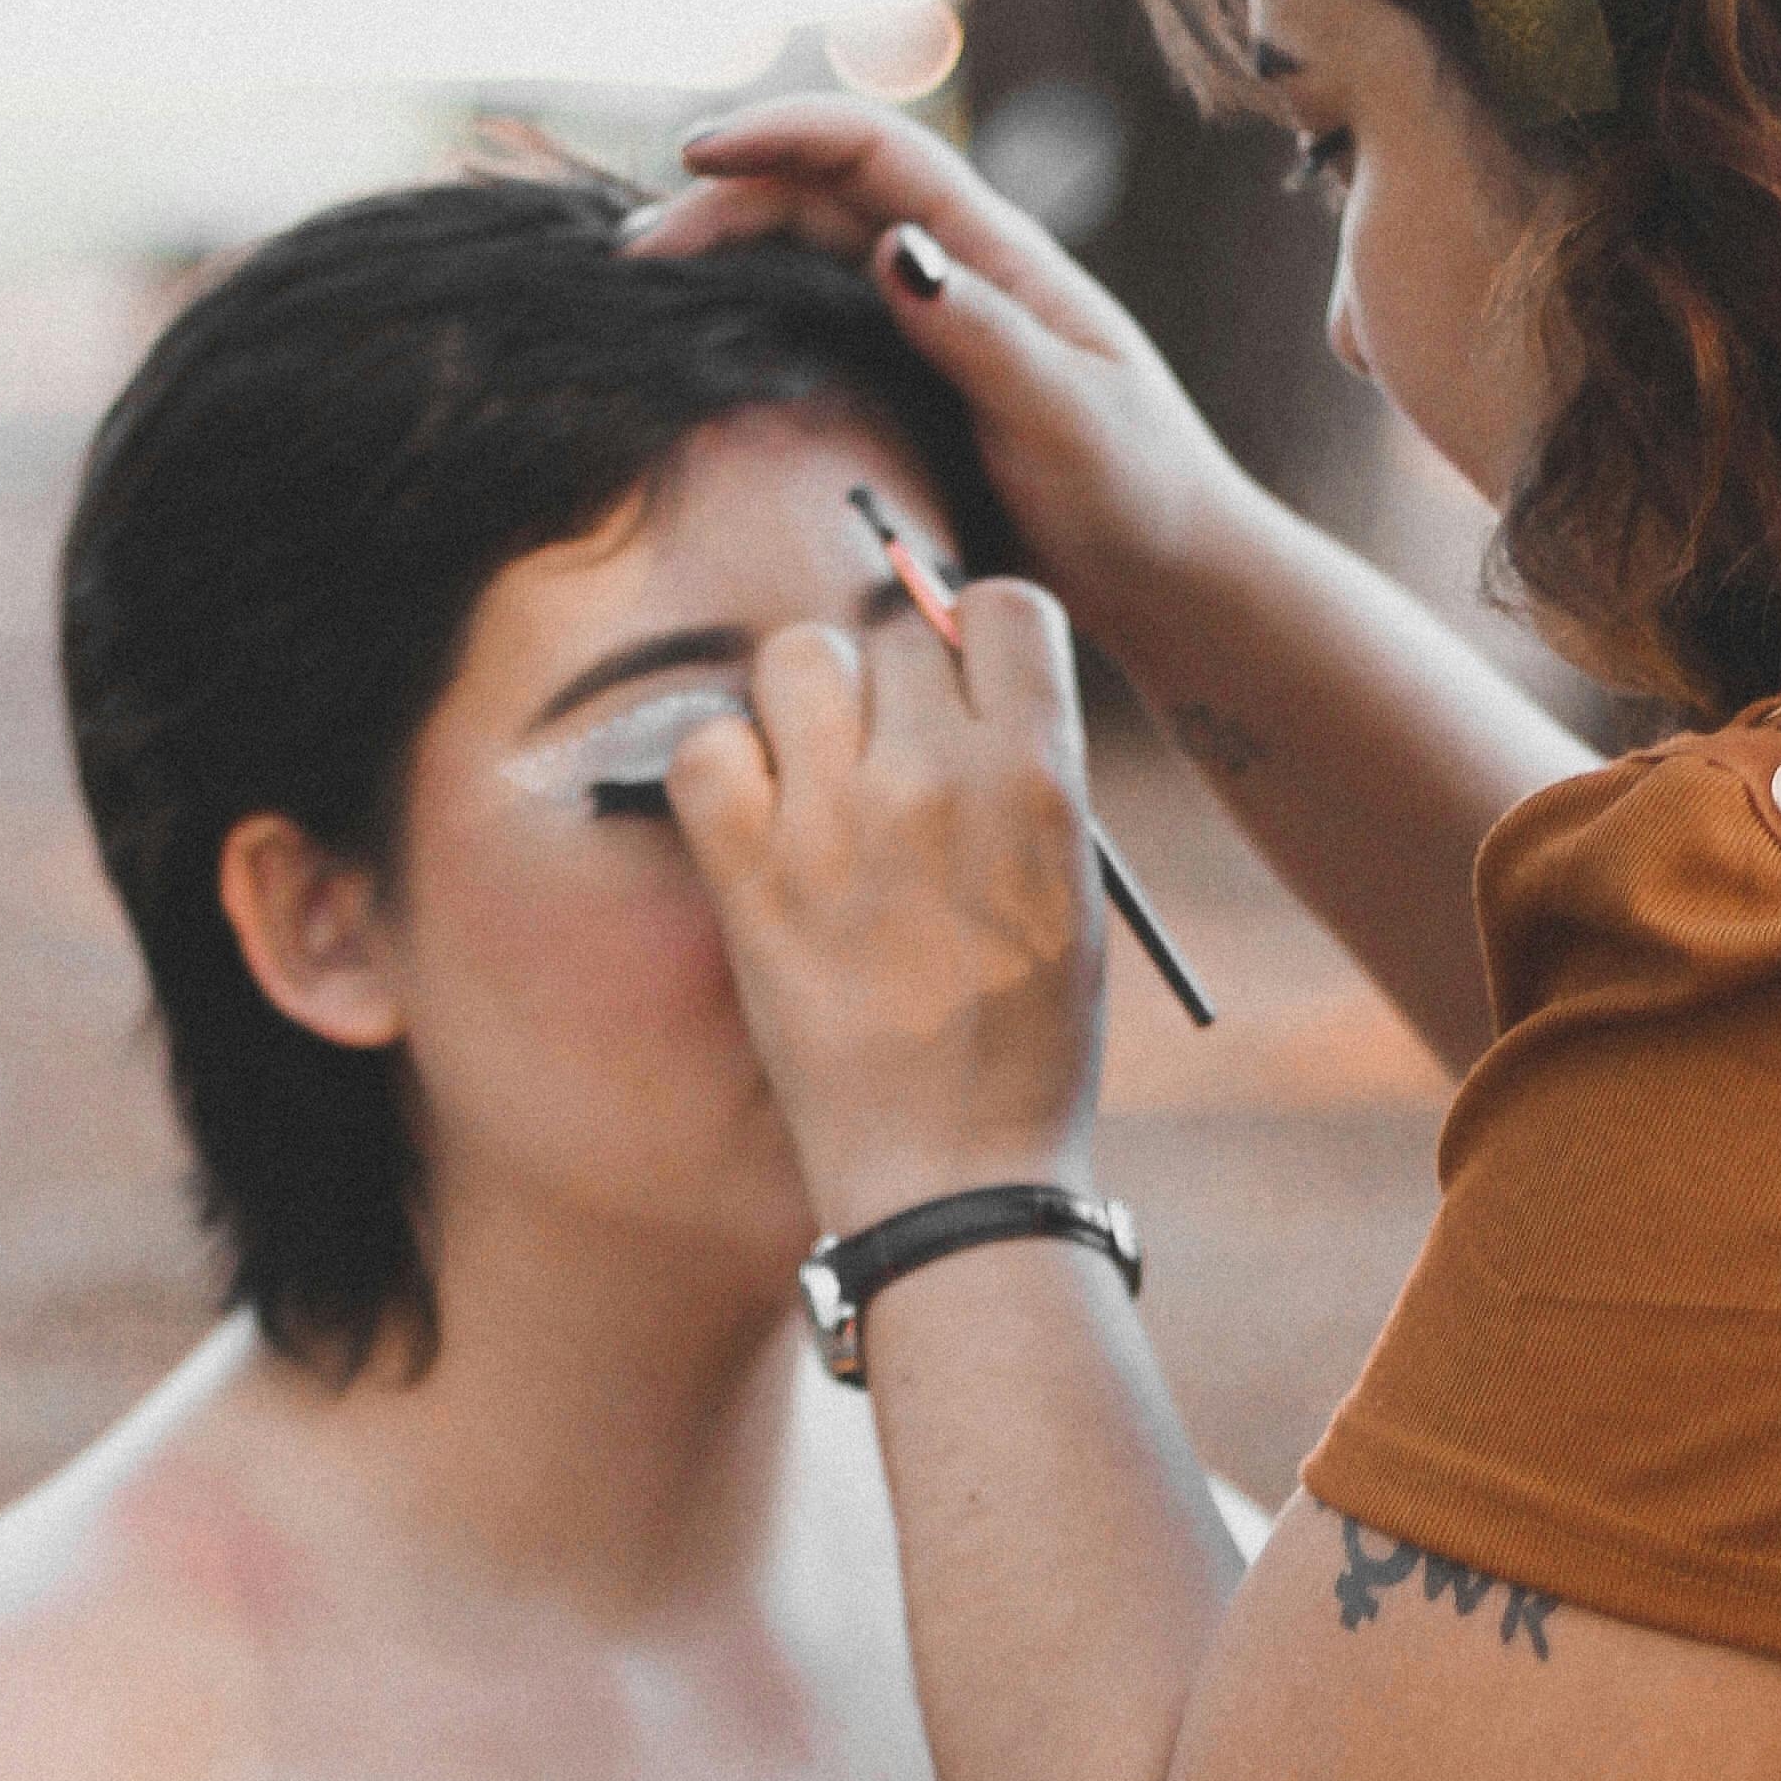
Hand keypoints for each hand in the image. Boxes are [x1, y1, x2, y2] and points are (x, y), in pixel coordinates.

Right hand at [623, 101, 1246, 663]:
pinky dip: (749, 335)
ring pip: (802, 269)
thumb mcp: (1068, 415)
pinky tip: (698, 371)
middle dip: (720, 209)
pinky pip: (813, 344)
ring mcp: (923, 337)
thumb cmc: (1139, 496)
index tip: (695, 155)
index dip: (781, 132)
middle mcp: (950, 277)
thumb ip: (984, 335)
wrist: (1170, 584)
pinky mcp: (906, 400)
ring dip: (721, 270)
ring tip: (641, 307)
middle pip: (813, 202)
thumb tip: (896, 248)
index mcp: (995, 254)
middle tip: (634, 265)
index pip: (871, 151)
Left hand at [668, 581, 1105, 1244]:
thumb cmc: (1027, 1045)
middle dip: (892, 688)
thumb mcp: (1072, 886)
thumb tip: (956, 676)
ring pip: (796, 657)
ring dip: (805, 706)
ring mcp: (836, 819)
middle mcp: (937, 775)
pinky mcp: (750, 872)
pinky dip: (724, 769)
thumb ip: (1026, 770)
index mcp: (1041, 774)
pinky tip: (757, 825)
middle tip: (889, 773)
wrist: (955, 1175)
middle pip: (895, 630)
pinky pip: (708, 743)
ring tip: (820, 789)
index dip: (977, 643)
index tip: (962, 698)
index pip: (1004, 605)